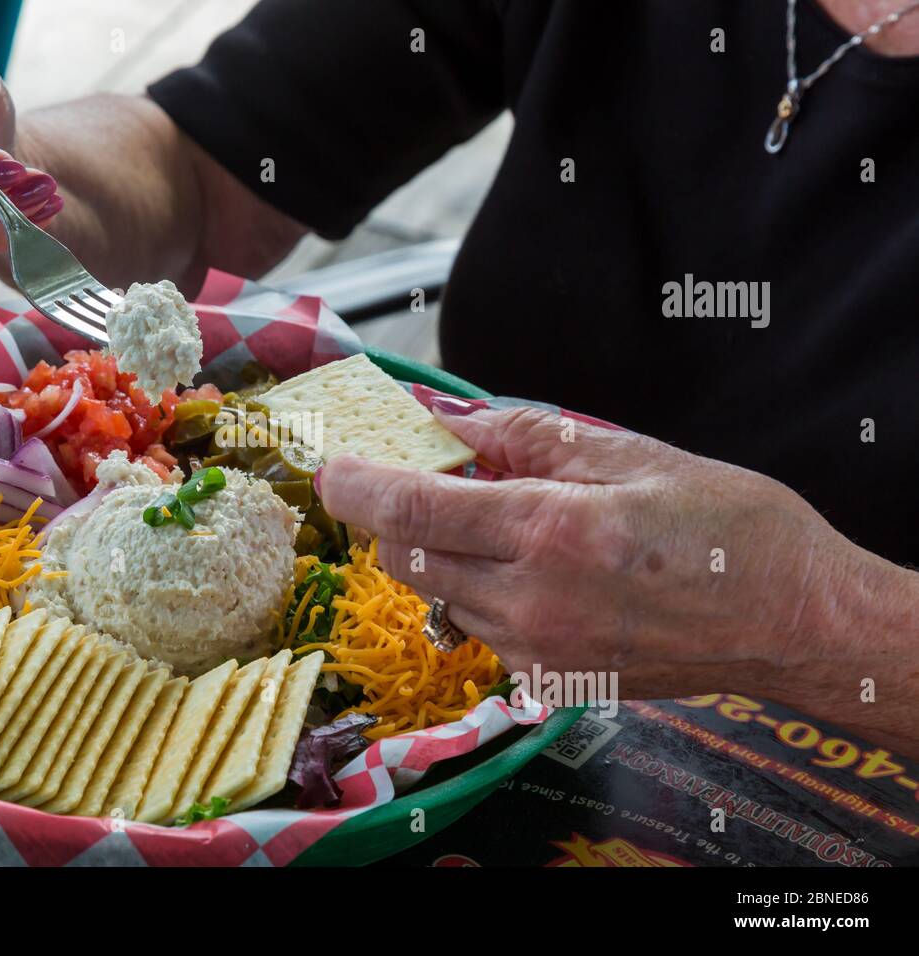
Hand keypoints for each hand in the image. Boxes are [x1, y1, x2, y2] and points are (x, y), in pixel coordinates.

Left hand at [314, 403, 916, 726]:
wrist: (793, 623)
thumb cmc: (730, 529)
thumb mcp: (631, 455)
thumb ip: (526, 437)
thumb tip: (448, 417)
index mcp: (549, 532)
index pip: (411, 512)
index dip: (354, 487)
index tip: (329, 466)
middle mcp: (530, 601)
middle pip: (406, 561)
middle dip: (390, 519)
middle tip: (414, 482)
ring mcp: (538, 650)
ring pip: (439, 597)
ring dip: (440, 555)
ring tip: (495, 521)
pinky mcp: (551, 680)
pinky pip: (481, 630)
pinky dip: (479, 592)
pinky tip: (530, 571)